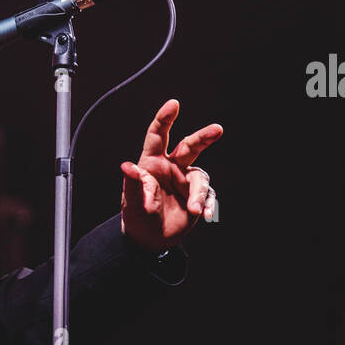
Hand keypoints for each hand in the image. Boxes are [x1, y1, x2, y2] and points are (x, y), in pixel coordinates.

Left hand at [121, 99, 222, 250]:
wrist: (150, 239)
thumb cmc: (137, 217)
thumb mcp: (132, 203)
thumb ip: (133, 184)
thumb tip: (127, 166)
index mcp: (152, 162)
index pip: (158, 136)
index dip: (165, 119)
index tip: (174, 105)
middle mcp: (171, 167)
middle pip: (189, 146)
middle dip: (204, 137)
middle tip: (217, 130)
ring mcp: (185, 180)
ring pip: (200, 177)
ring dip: (198, 193)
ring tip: (193, 209)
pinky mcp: (196, 196)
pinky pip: (207, 196)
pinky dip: (207, 204)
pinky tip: (205, 214)